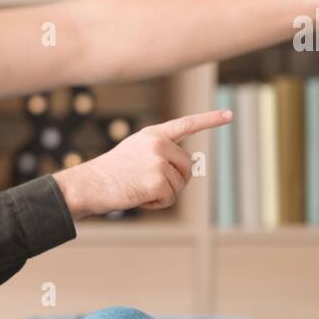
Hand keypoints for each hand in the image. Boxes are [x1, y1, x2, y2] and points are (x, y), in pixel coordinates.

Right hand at [53, 109, 232, 218]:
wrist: (89, 184)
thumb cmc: (109, 173)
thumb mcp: (135, 153)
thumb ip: (160, 154)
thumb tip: (188, 167)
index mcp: (153, 134)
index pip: (187, 124)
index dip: (210, 119)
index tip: (229, 114)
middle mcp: (159, 144)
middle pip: (188, 166)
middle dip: (175, 180)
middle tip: (150, 185)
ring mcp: (159, 162)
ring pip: (180, 185)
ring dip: (163, 194)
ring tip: (138, 189)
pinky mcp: (158, 181)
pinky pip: (170, 198)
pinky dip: (156, 204)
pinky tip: (139, 197)